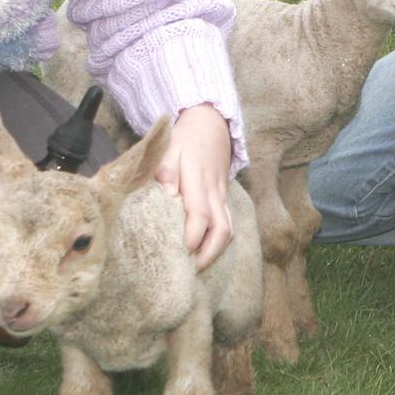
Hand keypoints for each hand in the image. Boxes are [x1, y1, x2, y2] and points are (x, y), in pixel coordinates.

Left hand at [154, 104, 234, 269]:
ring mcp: (222, 196)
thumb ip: (166, 170)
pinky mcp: (224, 198)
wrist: (211, 124)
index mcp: (199, 181)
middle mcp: (214, 192)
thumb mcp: (169, 148)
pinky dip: (219, 242)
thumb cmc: (185, 139)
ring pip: (228, 229)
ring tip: (197, 266)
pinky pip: (228, 224)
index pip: (201, 214)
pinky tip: (205, 251)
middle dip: (209, 254)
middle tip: (191, 270)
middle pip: (222, 229)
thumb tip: (168, 194)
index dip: (194, 236)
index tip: (183, 251)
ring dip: (215, 251)